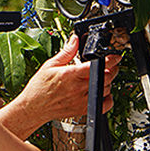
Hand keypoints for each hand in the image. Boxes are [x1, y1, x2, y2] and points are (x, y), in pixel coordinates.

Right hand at [1, 36, 122, 139]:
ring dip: (108, 82)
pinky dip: (108, 98)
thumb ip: (67, 52)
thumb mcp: (50, 65)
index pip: (98, 65)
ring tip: (101, 77)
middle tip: (109, 65)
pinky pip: (105, 105)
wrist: (34, 107)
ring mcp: (83, 100)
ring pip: (107, 89)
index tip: (115, 56)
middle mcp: (79, 88)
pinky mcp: (84, 110)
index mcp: (71, 74)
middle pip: (107, 76)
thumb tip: (75, 39)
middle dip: (112, 69)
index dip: (110, 59)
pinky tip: (101, 92)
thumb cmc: (40, 88)